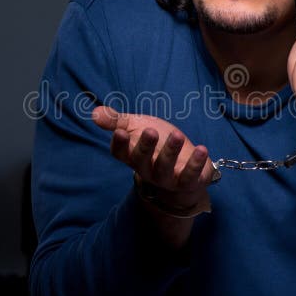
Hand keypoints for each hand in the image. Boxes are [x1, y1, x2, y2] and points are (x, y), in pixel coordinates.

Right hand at [92, 106, 214, 210]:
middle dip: (145, 147)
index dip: (120, 144)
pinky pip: (189, 176)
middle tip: (150, 131)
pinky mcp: (187, 181)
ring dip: (170, 151)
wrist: (183, 164)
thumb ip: (117, 121)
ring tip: (176, 135)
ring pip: (165, 168)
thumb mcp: (137, 127)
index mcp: (132, 156)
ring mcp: (166, 178)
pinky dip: (195, 163)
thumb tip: (94, 113)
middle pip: (142, 161)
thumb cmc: (158, 142)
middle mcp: (147, 169)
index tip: (120, 131)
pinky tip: (201, 149)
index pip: (121, 153)